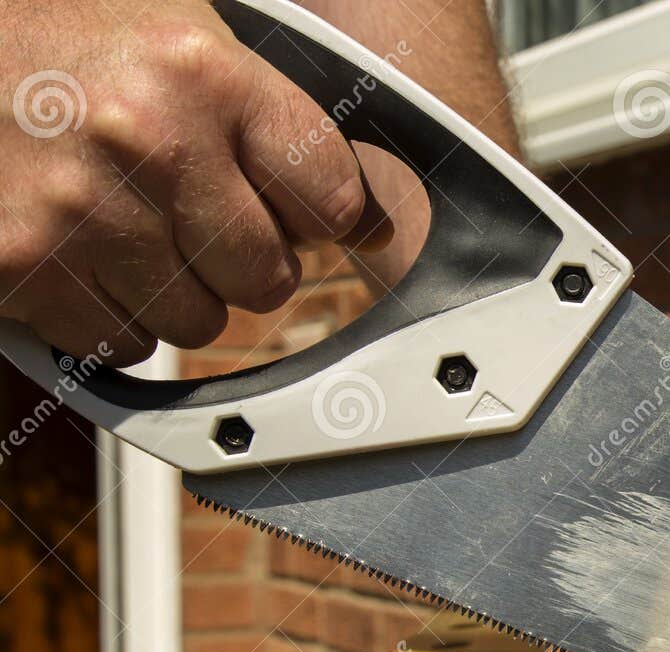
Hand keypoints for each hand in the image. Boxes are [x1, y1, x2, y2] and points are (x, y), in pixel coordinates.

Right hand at [0, 0, 389, 364]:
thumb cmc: (64, 34)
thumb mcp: (184, 32)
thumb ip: (277, 121)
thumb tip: (377, 225)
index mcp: (202, 74)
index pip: (333, 201)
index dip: (315, 215)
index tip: (288, 206)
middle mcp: (145, 140)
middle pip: (266, 279)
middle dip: (243, 261)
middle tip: (192, 216)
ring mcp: (77, 209)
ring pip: (195, 323)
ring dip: (173, 292)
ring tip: (124, 224)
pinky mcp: (19, 266)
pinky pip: (119, 343)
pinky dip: (106, 314)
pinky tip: (77, 249)